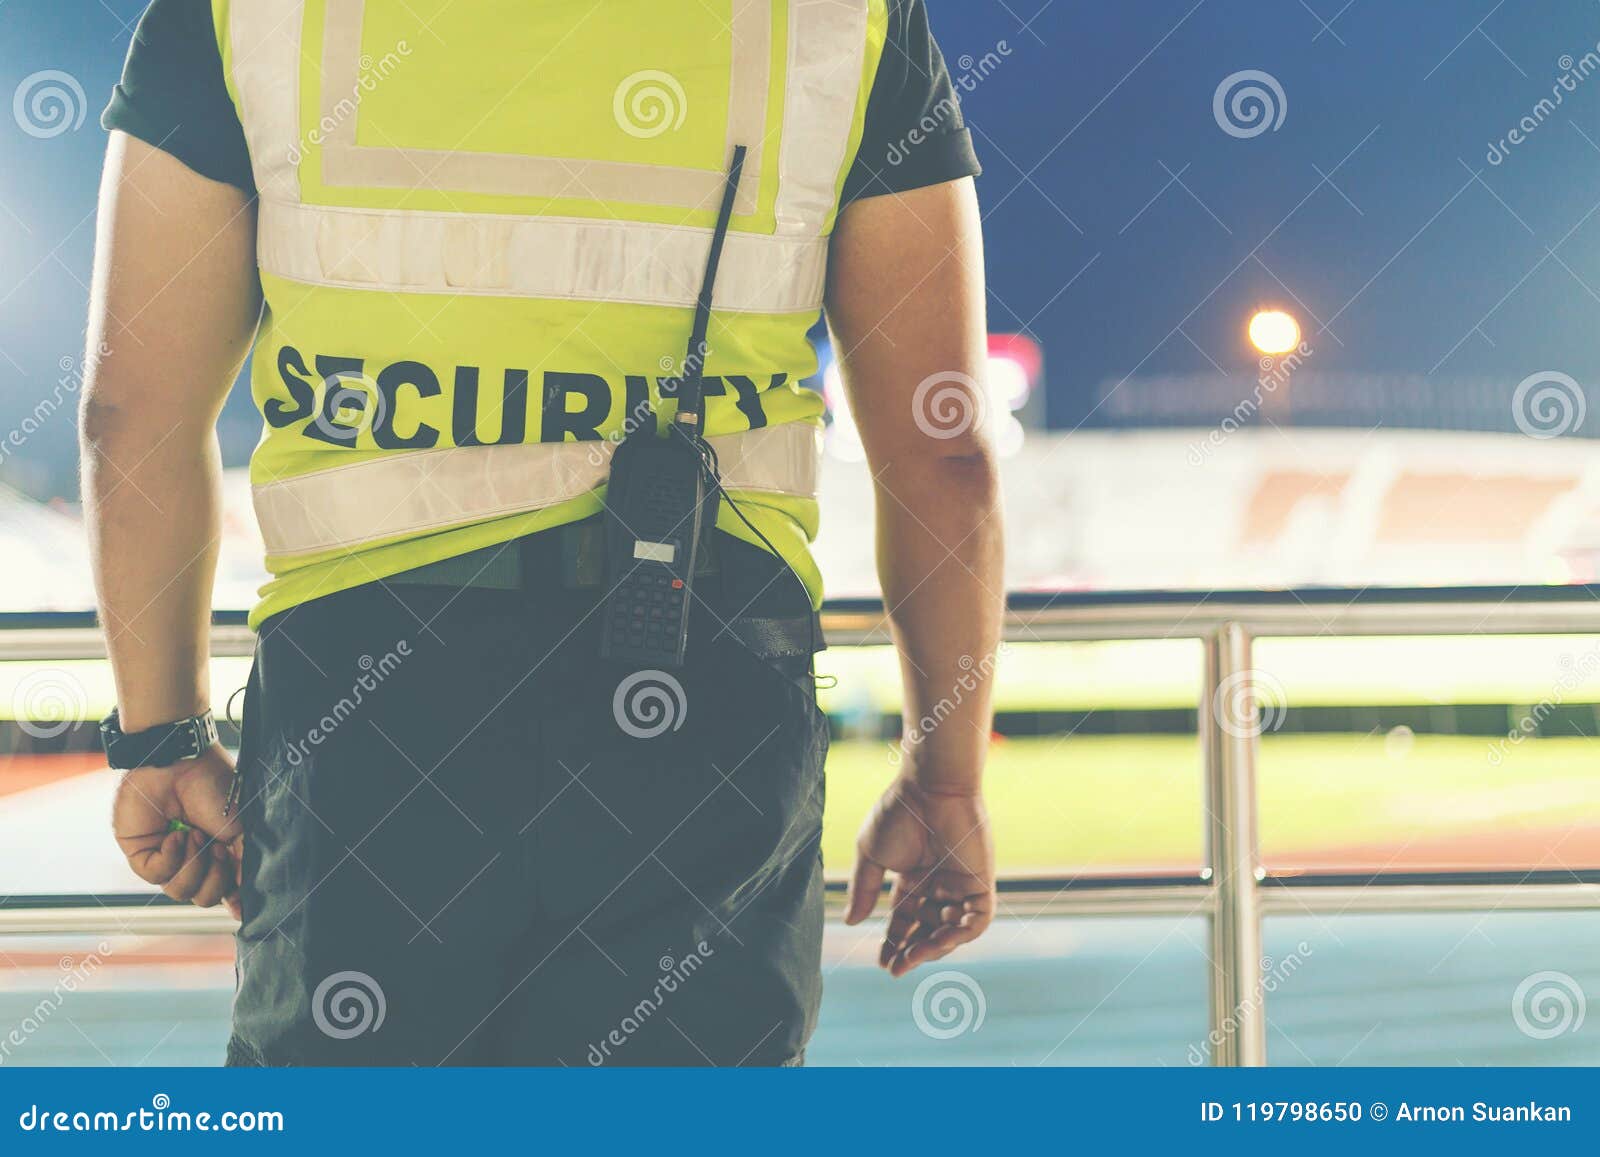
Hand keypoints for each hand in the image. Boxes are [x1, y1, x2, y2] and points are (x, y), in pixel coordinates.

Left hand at [111, 743, 242, 915]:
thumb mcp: (240, 829)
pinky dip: (171, 856)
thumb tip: (242, 908)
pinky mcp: (141, 855)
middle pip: (205, 897)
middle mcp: (194, 859)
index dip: (232, 895)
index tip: (238, 886)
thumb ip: (243, 866)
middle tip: (216, 847)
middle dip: (215, 876)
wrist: (182, 763)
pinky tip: (175, 834)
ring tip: (194, 834)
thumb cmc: (214, 787)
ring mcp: (167, 858)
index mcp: (220, 854)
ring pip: (181, 892)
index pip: (225, 890)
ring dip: (192, 863)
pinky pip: (157, 876)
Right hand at [845, 776, 995, 976]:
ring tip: (912, 959)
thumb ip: (865, 889)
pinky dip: (960, 935)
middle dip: (912, 951)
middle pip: (927, 930)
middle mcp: (938, 885)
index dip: (894, 942)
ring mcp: (960, 885)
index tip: (882, 961)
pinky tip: (938, 944)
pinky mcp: (980, 882)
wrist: (929, 788)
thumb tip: (851, 922)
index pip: (905, 920)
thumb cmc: (899, 813)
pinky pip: (976, 920)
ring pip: (951, 930)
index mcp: (913, 878)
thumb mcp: (872, 855)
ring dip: (934, 948)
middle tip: (896, 967)